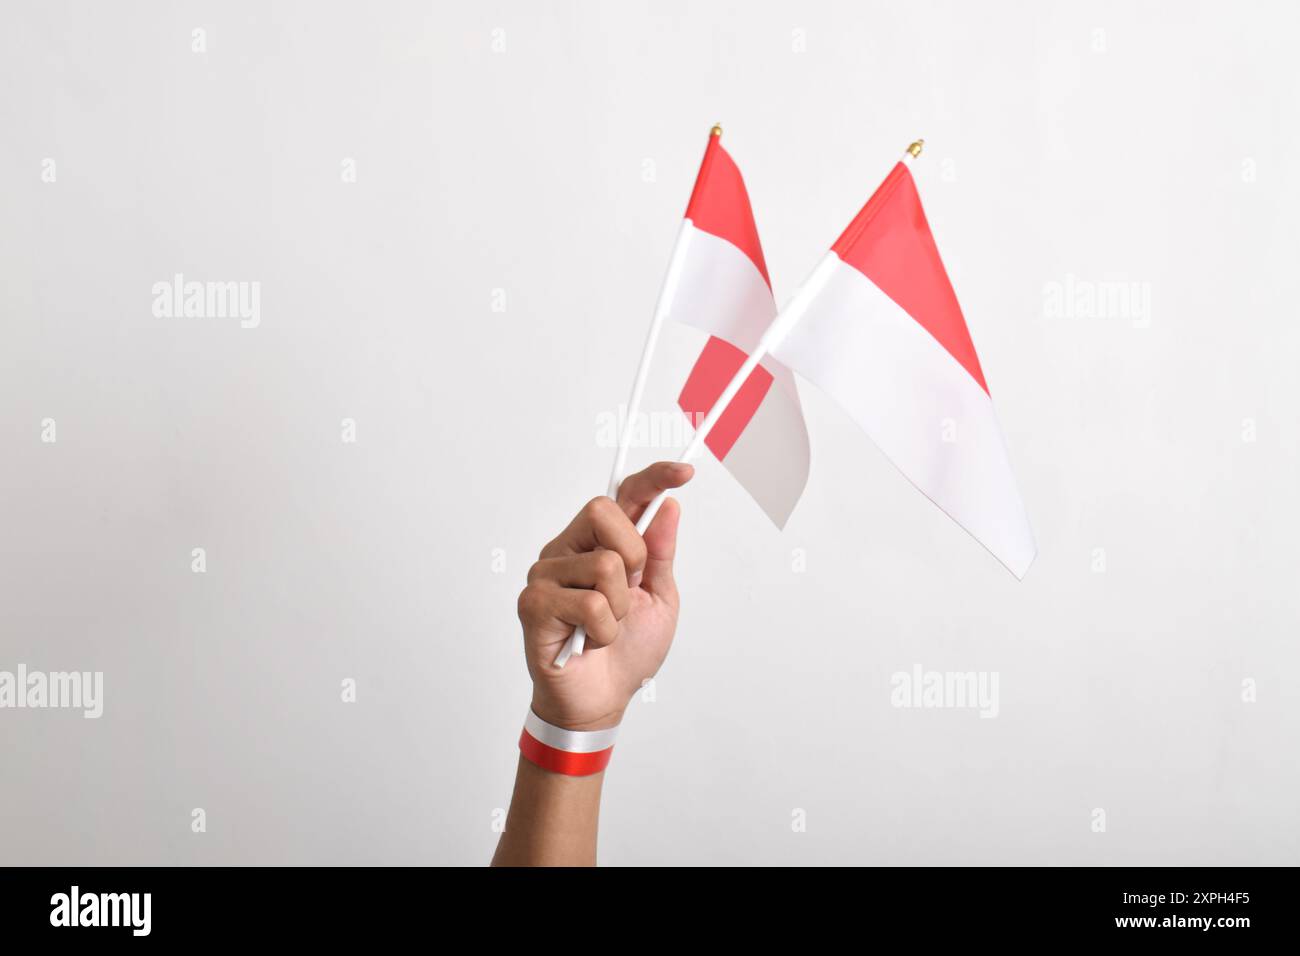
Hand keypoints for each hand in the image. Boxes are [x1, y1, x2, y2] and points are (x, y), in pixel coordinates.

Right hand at [517, 462, 693, 730]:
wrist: (601, 701)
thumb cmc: (626, 652)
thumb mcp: (658, 598)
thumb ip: (661, 554)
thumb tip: (668, 506)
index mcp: (597, 544)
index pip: (622, 497)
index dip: (653, 479)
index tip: (684, 471)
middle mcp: (567, 551)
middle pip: (605, 513)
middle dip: (634, 557)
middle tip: (627, 595)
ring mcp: (545, 575)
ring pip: (604, 564)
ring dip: (620, 607)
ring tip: (605, 628)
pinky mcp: (533, 603)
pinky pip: (589, 603)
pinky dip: (604, 630)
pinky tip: (589, 642)